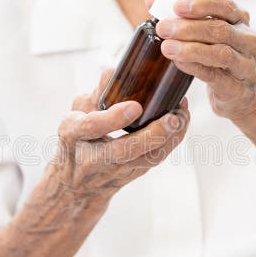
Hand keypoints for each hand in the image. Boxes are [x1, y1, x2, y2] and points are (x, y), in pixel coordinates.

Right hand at [47, 69, 189, 202]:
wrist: (74, 185)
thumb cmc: (76, 141)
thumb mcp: (76, 113)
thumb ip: (96, 93)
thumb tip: (112, 71)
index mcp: (73, 135)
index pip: (92, 127)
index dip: (114, 118)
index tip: (135, 107)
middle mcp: (92, 157)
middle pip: (125, 150)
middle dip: (153, 134)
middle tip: (173, 118)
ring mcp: (112, 170)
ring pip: (144, 160)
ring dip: (168, 139)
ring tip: (182, 117)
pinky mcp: (129, 176)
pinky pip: (152, 161)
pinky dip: (169, 143)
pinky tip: (179, 125)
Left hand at [148, 0, 255, 123]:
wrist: (242, 90)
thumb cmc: (218, 52)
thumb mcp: (204, 30)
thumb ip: (179, 13)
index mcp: (240, 19)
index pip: (225, 5)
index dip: (201, 5)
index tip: (177, 7)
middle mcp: (247, 40)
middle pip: (220, 30)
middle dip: (189, 28)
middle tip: (163, 28)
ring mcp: (245, 65)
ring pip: (221, 54)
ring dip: (191, 49)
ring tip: (167, 47)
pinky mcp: (237, 88)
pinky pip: (216, 76)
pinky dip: (195, 67)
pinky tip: (178, 62)